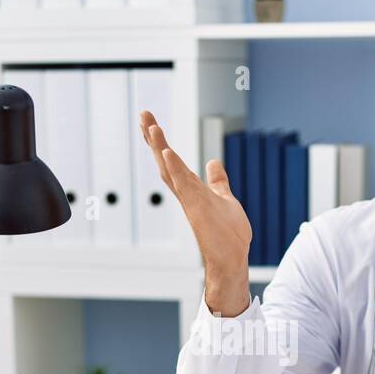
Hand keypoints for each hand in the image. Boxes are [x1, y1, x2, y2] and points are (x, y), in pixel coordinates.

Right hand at [138, 110, 251, 315]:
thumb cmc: (228, 235)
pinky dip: (174, 169)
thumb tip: (213, 163)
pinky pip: (183, 185)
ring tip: (150, 126)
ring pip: (171, 169)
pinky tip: (166, 153)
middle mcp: (187, 194)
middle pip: (165, 161)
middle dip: (154, 138)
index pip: (172, 162)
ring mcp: (190, 201)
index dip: (161, 142)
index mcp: (192, 190)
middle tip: (143, 114)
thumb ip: (217, 181)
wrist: (231, 259)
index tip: (151, 123)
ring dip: (160, 147)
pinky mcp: (197, 209)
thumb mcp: (224, 199)